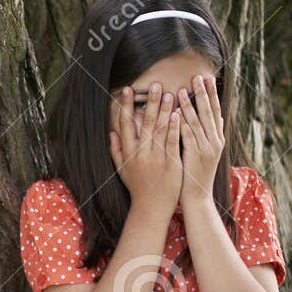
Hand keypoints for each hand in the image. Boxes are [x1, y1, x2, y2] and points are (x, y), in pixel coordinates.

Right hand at [109, 81, 181, 216]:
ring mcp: (157, 159)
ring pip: (161, 130)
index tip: (128, 90)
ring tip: (170, 93)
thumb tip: (111, 132)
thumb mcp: (122, 169)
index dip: (127, 106)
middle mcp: (141, 154)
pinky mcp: (171, 164)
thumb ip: (116, 150)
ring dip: (166, 110)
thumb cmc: (137, 187)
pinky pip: (174, 142)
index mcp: (128, 153)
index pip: (125, 124)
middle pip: (146, 123)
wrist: (151, 208)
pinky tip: (179, 115)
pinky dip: (176, 128)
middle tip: (155, 84)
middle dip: (151, 102)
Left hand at [176, 74, 223, 205]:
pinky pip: (188, 136)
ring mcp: (206, 149)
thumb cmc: (196, 172)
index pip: (216, 112)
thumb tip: (217, 117)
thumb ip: (210, 133)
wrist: (197, 197)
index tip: (208, 79)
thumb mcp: (206, 151)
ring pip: (197, 123)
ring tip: (182, 90)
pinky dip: (182, 123)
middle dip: (204, 94)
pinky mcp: (195, 156)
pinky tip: (175, 112)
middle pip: (209, 113)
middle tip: (198, 76)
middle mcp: (214, 142)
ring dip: (189, 105)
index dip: (212, 95)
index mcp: (217, 139)